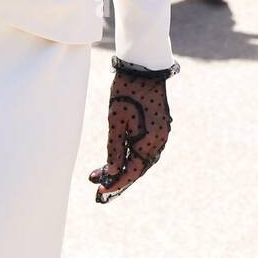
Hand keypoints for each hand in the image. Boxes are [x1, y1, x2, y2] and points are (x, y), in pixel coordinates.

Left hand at [89, 65, 172, 202]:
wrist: (142, 65)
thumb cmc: (126, 91)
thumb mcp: (115, 120)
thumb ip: (114, 148)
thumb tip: (112, 171)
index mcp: (151, 142)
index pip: (132, 171)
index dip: (116, 183)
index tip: (100, 191)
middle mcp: (159, 141)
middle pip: (138, 168)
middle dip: (118, 177)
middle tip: (98, 186)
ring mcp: (160, 134)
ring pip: (140, 159)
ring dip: (122, 166)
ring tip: (101, 173)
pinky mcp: (157, 127)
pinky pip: (143, 148)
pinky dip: (129, 155)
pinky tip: (116, 157)